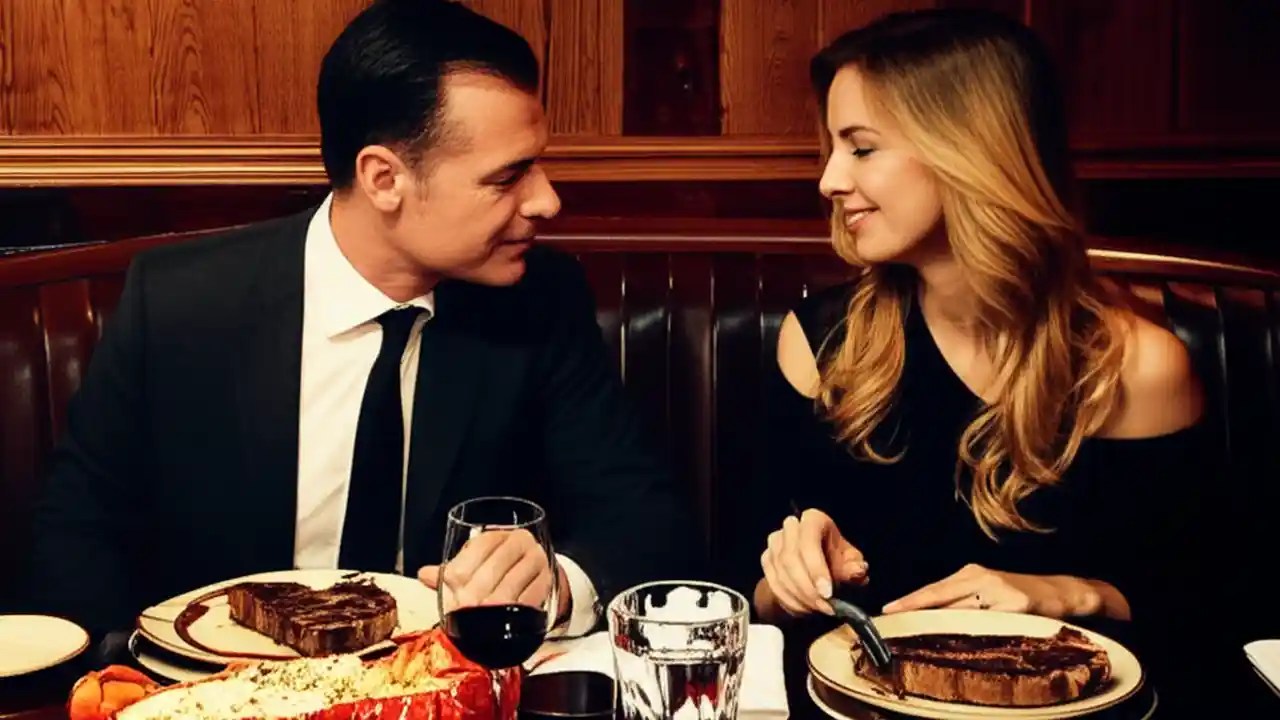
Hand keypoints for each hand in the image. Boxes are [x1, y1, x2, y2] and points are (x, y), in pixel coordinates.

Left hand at [418, 529, 571, 622]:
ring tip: (480, 620)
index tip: (455, 592)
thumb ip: (448, 572)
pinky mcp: (546, 580)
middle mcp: (520, 542)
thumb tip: (423, 575)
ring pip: (511, 584)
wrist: (529, 570)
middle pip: (493, 568)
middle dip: (476, 594)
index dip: (464, 573)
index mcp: (496, 535)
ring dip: (493, 607)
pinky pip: (530, 597)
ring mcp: (536, 560)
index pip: (478, 549)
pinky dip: (514, 611)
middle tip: (465, 612)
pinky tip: (502, 621)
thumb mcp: (472, 566)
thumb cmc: (495, 569)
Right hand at [760, 508, 868, 616]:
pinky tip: (803, 609)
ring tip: (817, 609)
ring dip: (799, 596)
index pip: (809, 540)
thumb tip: (857, 571)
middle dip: (807, 588)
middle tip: (825, 607)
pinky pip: (772, 581)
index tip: (827, 593)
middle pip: (790, 558)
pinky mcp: (767, 558)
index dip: (816, 568)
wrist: (818, 569)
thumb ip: (854, 567)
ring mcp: (775, 542)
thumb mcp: (851, 563)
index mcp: (814, 520)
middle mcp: (791, 526)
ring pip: (780, 572)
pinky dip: (788, 599)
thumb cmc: (838, 561)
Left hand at [882, 563, 1103, 618]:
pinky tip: (959, 637)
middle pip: (941, 596)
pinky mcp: (1015, 604)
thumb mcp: (986, 592)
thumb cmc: (1017, 594)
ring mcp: (998, 590)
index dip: (911, 600)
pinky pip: (988, 620)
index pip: (934, 589)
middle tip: (893, 618)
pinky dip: (973, 628)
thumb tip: (929, 620)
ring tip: (917, 632)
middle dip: (916, 608)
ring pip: (961, 609)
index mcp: (970, 574)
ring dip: (939, 622)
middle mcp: (981, 577)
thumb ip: (961, 602)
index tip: (889, 609)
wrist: (1059, 592)